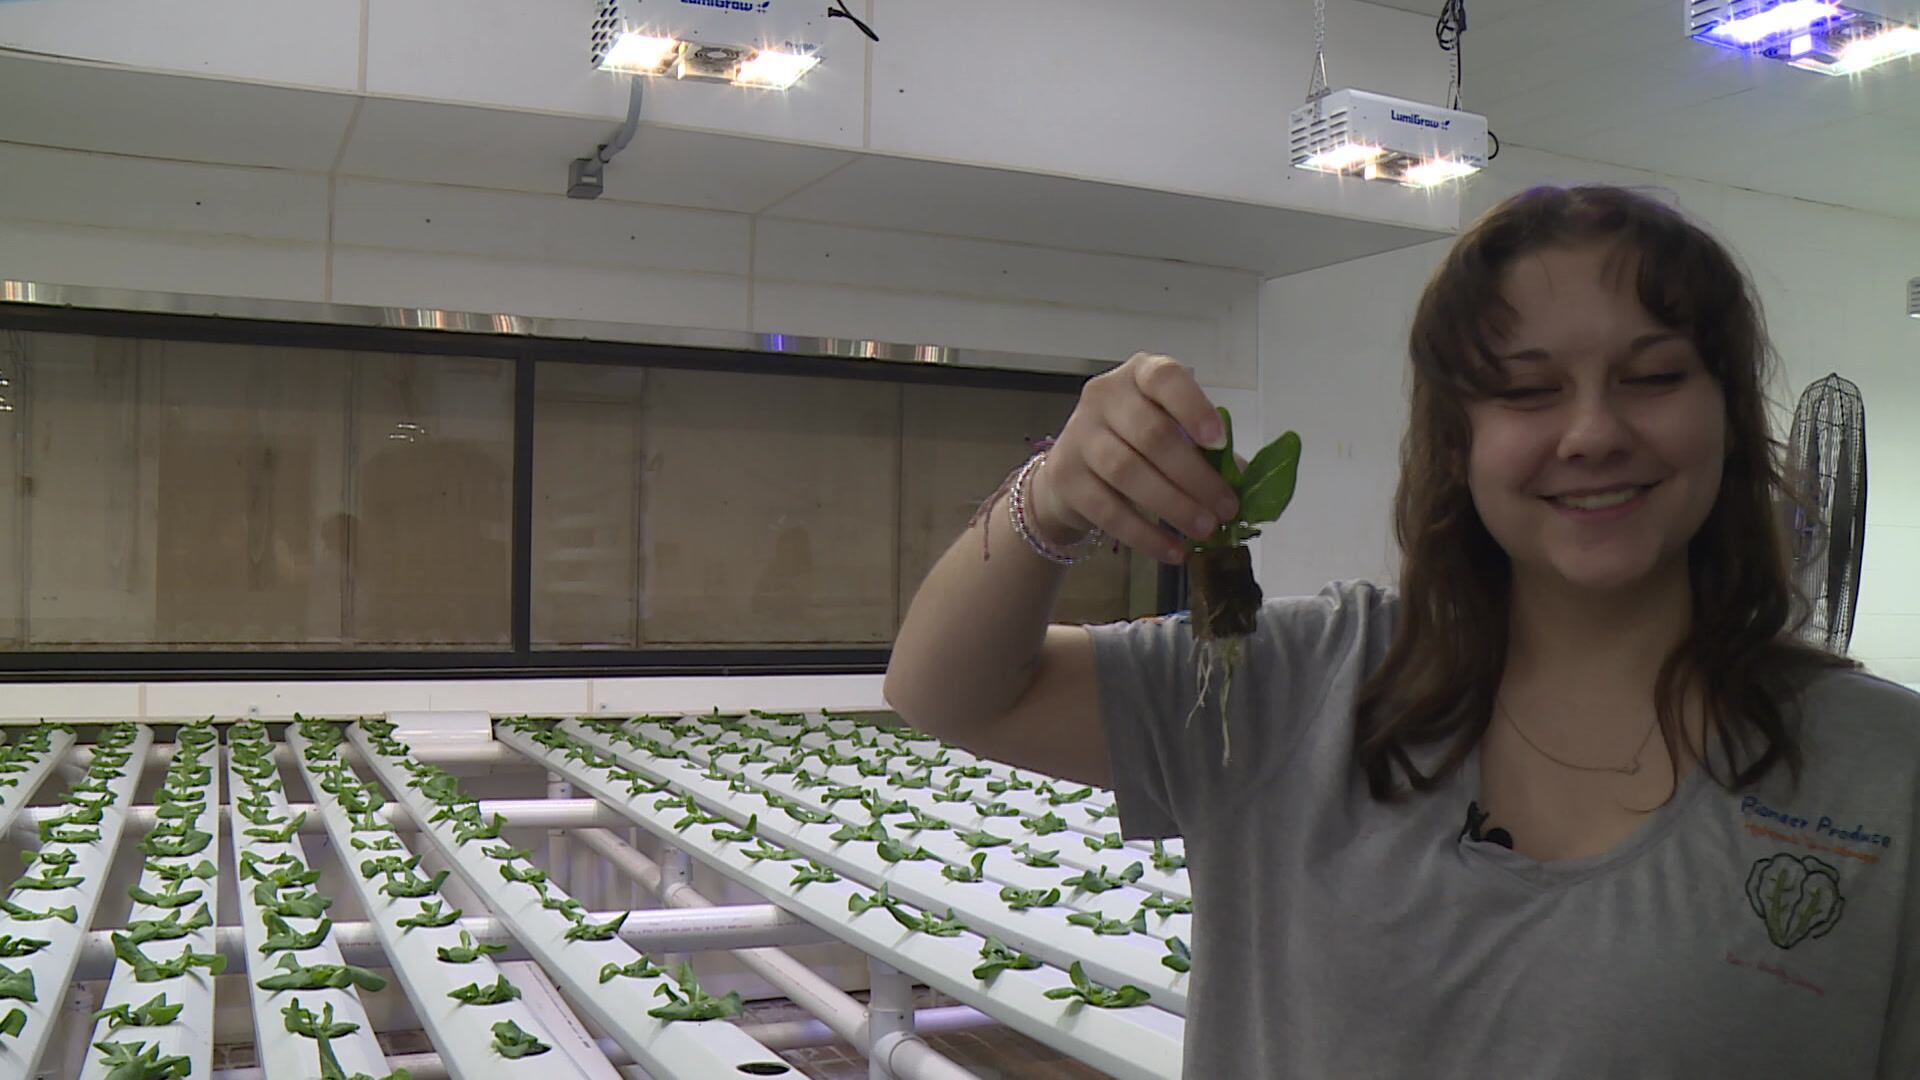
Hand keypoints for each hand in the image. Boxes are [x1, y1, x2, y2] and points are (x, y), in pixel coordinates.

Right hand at [1028, 352, 1239, 564]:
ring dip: (1173, 506)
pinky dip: (1146, 535)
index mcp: (1139, 375)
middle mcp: (1104, 397)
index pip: (1164, 378)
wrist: (1072, 470)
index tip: (1220, 442)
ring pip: (1128, 472)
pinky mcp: (1066, 478)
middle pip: (1152, 435)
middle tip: (1225, 509)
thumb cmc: (1135, 443)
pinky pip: (1108, 511)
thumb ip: (1205, 449)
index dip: (1193, 408)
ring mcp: (1080, 436)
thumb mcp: (1171, 430)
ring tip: (1205, 530)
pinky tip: (1173, 551)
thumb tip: (1246, 484)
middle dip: (1196, 477)